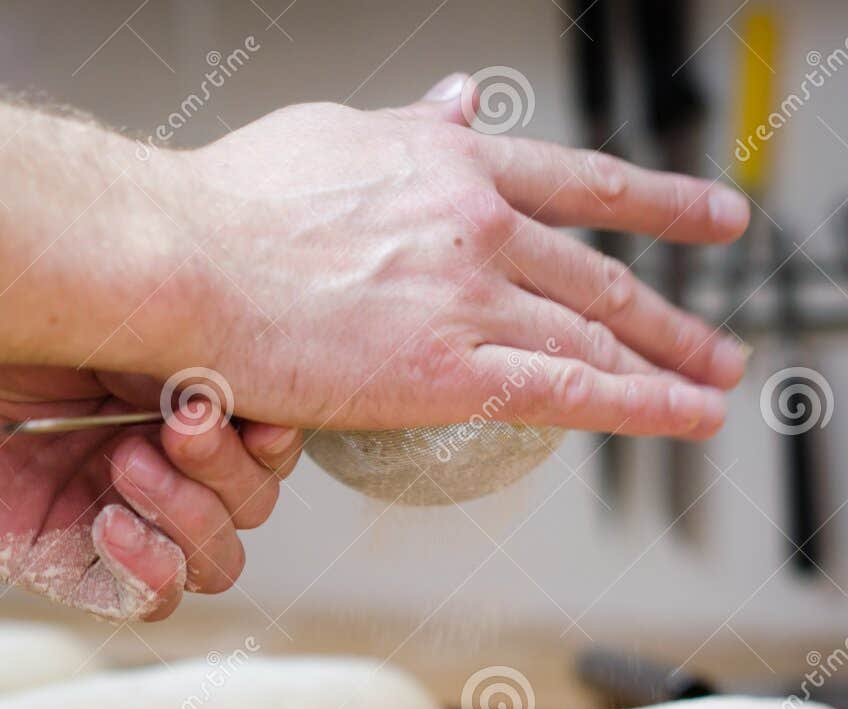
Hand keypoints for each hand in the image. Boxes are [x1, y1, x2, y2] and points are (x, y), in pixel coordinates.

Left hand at [0, 353, 301, 622]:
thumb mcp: (104, 315)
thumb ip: (182, 346)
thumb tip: (259, 373)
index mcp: (168, 401)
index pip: (267, 443)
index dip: (277, 431)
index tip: (236, 389)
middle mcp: (150, 463)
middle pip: (253, 505)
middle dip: (231, 468)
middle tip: (180, 416)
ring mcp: (109, 518)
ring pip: (216, 560)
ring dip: (195, 517)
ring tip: (130, 462)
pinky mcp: (58, 564)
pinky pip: (146, 602)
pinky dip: (151, 570)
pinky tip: (112, 520)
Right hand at [140, 77, 750, 439]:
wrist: (180, 259)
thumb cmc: (222, 207)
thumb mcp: (327, 137)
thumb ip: (404, 129)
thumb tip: (453, 106)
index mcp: (447, 164)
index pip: (578, 181)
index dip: (655, 203)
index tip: (706, 216)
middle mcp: (477, 223)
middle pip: (599, 272)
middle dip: (671, 310)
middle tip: (713, 337)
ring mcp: (468, 296)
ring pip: (596, 335)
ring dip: (668, 363)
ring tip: (709, 385)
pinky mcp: (446, 372)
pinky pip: (568, 393)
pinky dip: (642, 406)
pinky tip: (684, 417)